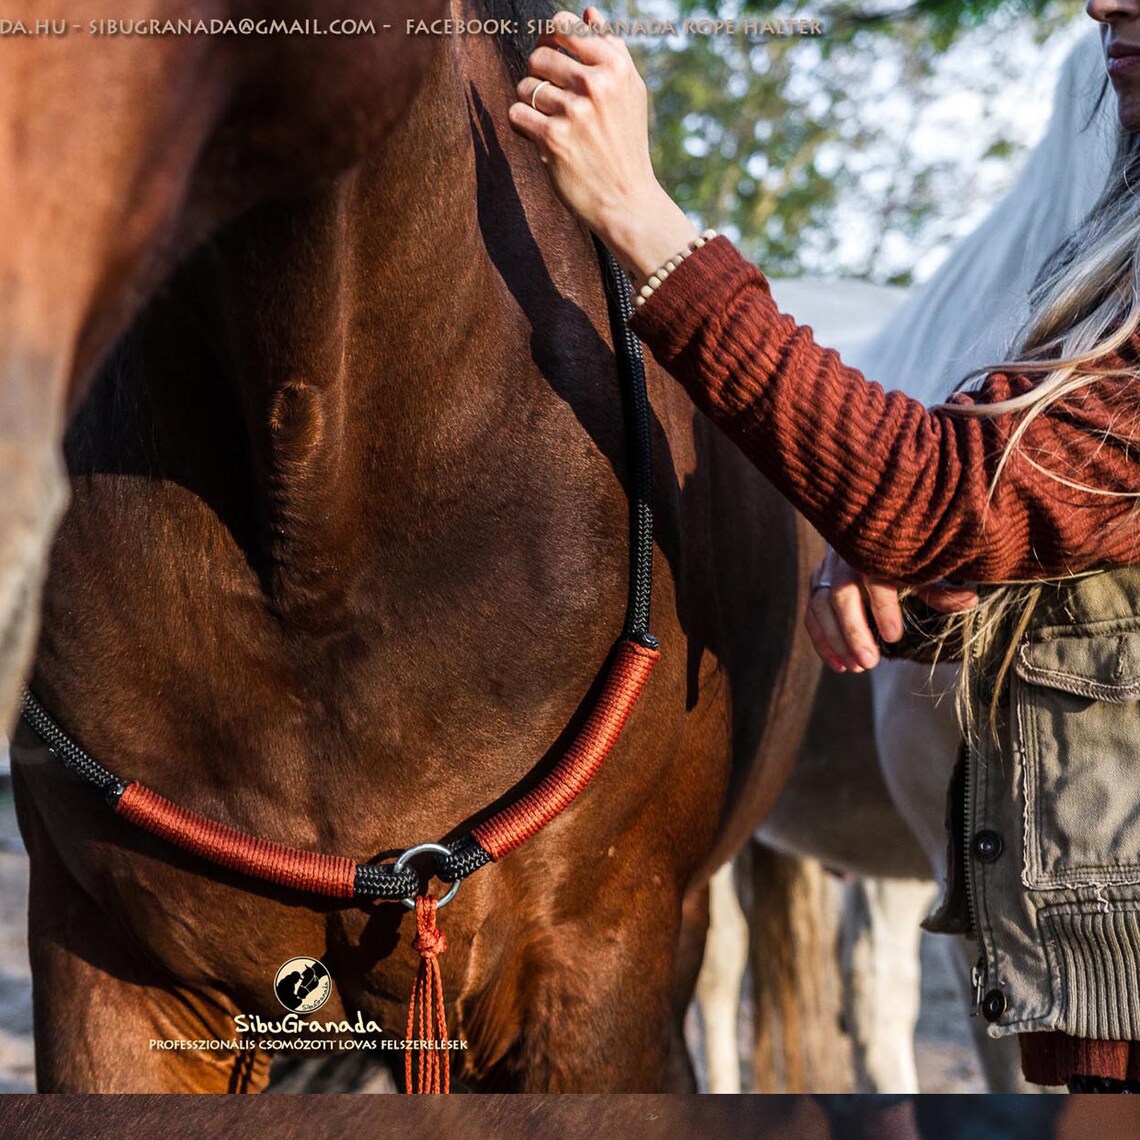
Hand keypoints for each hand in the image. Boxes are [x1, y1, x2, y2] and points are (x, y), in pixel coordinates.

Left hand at [508, 8, 698, 282]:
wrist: (627, 200)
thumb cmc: (626, 146)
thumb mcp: (631, 94)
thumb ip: (611, 50)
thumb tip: (587, 11)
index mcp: (616, 67)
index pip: (564, 27)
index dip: (549, 39)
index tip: (551, 58)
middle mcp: (596, 85)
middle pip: (539, 56)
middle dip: (538, 76)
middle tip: (550, 100)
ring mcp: (574, 112)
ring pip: (525, 86)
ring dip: (531, 105)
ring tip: (551, 123)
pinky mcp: (553, 139)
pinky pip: (517, 114)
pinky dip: (523, 127)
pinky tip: (542, 139)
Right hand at [805, 548, 977, 672]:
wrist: (867, 535)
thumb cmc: (901, 557)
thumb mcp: (922, 569)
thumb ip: (938, 589)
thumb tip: (969, 601)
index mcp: (875, 553)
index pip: (875, 579)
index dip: (882, 608)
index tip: (894, 637)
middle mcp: (846, 560)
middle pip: (842, 596)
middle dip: (854, 631)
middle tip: (870, 662)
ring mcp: (827, 573)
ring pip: (821, 607)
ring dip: (836, 641)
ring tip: (856, 668)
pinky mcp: (816, 586)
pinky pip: (811, 616)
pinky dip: (822, 643)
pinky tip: (839, 666)